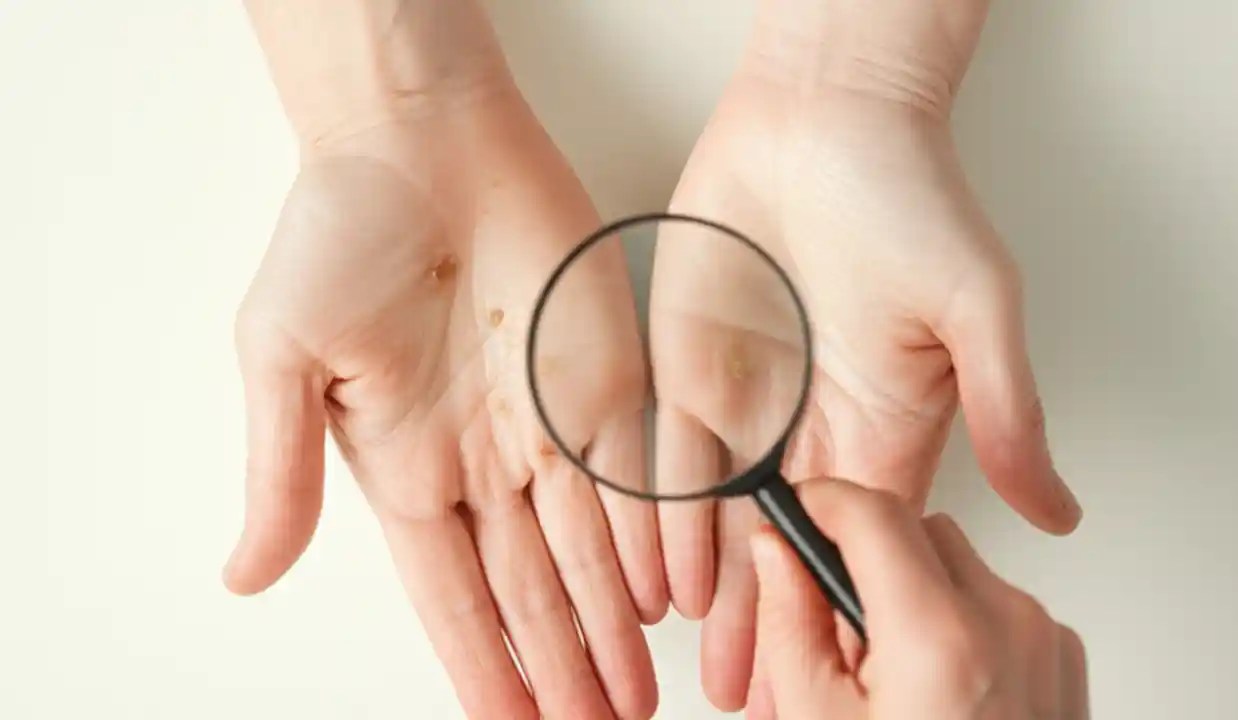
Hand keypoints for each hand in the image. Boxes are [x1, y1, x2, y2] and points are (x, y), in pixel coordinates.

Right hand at [224, 10, 666, 715]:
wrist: (420, 139)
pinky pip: (637, 473)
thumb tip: (247, 577)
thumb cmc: (339, 233)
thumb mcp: (282, 358)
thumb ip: (283, 473)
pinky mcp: (607, 376)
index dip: (482, 665)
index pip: (452, 595)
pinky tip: (668, 599)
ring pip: (591, 549)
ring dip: (611, 626)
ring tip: (631, 697)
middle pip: (531, 588)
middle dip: (561, 665)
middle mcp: (485, 459)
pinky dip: (653, 539)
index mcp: (408, 466)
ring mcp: (551, 423)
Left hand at [656, 0, 1081, 711]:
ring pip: (724, 522)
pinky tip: (663, 581)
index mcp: (886, 422)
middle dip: (778, 629)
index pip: (868, 540)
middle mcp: (812, 425)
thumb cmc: (906, 192)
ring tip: (709, 673)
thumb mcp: (974, 306)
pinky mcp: (685, 368)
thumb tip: (1059, 512)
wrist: (819, 114)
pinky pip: (667, 459)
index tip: (844, 674)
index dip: (855, 609)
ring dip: (718, 598)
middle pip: (791, 550)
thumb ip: (1007, 412)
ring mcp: (745, 402)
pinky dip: (663, 522)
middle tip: (760, 702)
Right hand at [753, 479, 1087, 718]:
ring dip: (910, 592)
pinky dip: (954, 623)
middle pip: (918, 530)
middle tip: (833, 622)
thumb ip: (790, 620)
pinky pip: (995, 605)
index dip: (820, 500)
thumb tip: (777, 551)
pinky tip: (930, 688)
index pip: (872, 512)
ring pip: (957, 565)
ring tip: (883, 672)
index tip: (795, 508)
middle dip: (865, 557)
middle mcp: (1009, 628)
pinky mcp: (1064, 664)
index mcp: (941, 641)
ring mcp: (1046, 645)